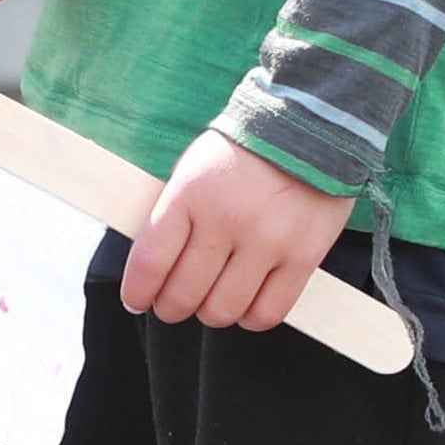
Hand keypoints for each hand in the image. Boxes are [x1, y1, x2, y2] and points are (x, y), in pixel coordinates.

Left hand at [121, 130, 350, 331]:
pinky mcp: (303, 257)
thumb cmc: (242, 152)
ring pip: (223, 309)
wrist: (308, 126)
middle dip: (170, 308)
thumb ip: (173, 217)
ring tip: (209, 303)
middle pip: (184, 293)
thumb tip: (152, 269)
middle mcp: (225, 221)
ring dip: (210, 314)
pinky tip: (244, 305)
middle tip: (172, 305)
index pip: (150, 262)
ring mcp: (266, 241)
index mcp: (189, 195)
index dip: (138, 292)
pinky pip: (268, 312)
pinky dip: (250, 318)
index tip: (136, 301)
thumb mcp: (192, 171)